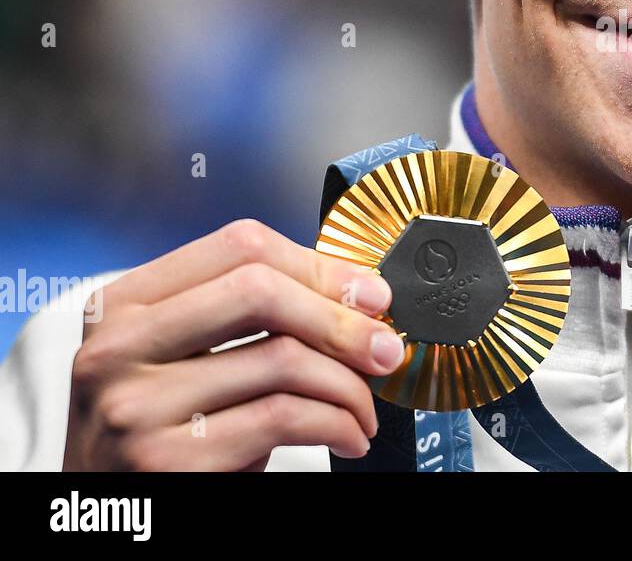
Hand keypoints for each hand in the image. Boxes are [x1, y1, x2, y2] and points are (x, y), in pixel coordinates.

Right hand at [63, 219, 405, 470]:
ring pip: (282, 359)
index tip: (368, 292)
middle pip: (260, 292)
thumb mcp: (183, 361)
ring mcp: (137, 405)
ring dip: (348, 385)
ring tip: (363, 408)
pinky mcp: (169, 458)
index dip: (318, 265)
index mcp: (124, 304)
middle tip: (384, 346)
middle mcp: (119, 347)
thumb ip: (246, 318)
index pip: (239, 247)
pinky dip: (336, 424)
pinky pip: (284, 418)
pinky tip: (346, 435)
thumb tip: (356, 295)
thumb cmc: (163, 433)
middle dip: (341, 318)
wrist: (114, 516)